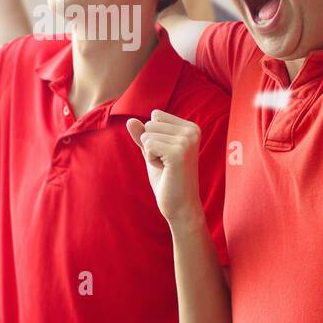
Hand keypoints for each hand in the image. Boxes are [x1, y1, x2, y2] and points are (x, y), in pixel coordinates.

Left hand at [125, 110, 202, 225]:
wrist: (180, 206)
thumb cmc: (168, 180)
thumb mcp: (153, 152)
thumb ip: (143, 136)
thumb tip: (130, 120)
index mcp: (191, 128)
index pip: (156, 115)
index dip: (154, 137)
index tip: (167, 155)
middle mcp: (192, 131)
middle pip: (150, 123)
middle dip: (151, 145)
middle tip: (166, 164)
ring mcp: (187, 141)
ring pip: (147, 134)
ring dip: (151, 154)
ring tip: (167, 167)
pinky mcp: (178, 153)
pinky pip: (148, 144)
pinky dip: (150, 160)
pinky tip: (165, 170)